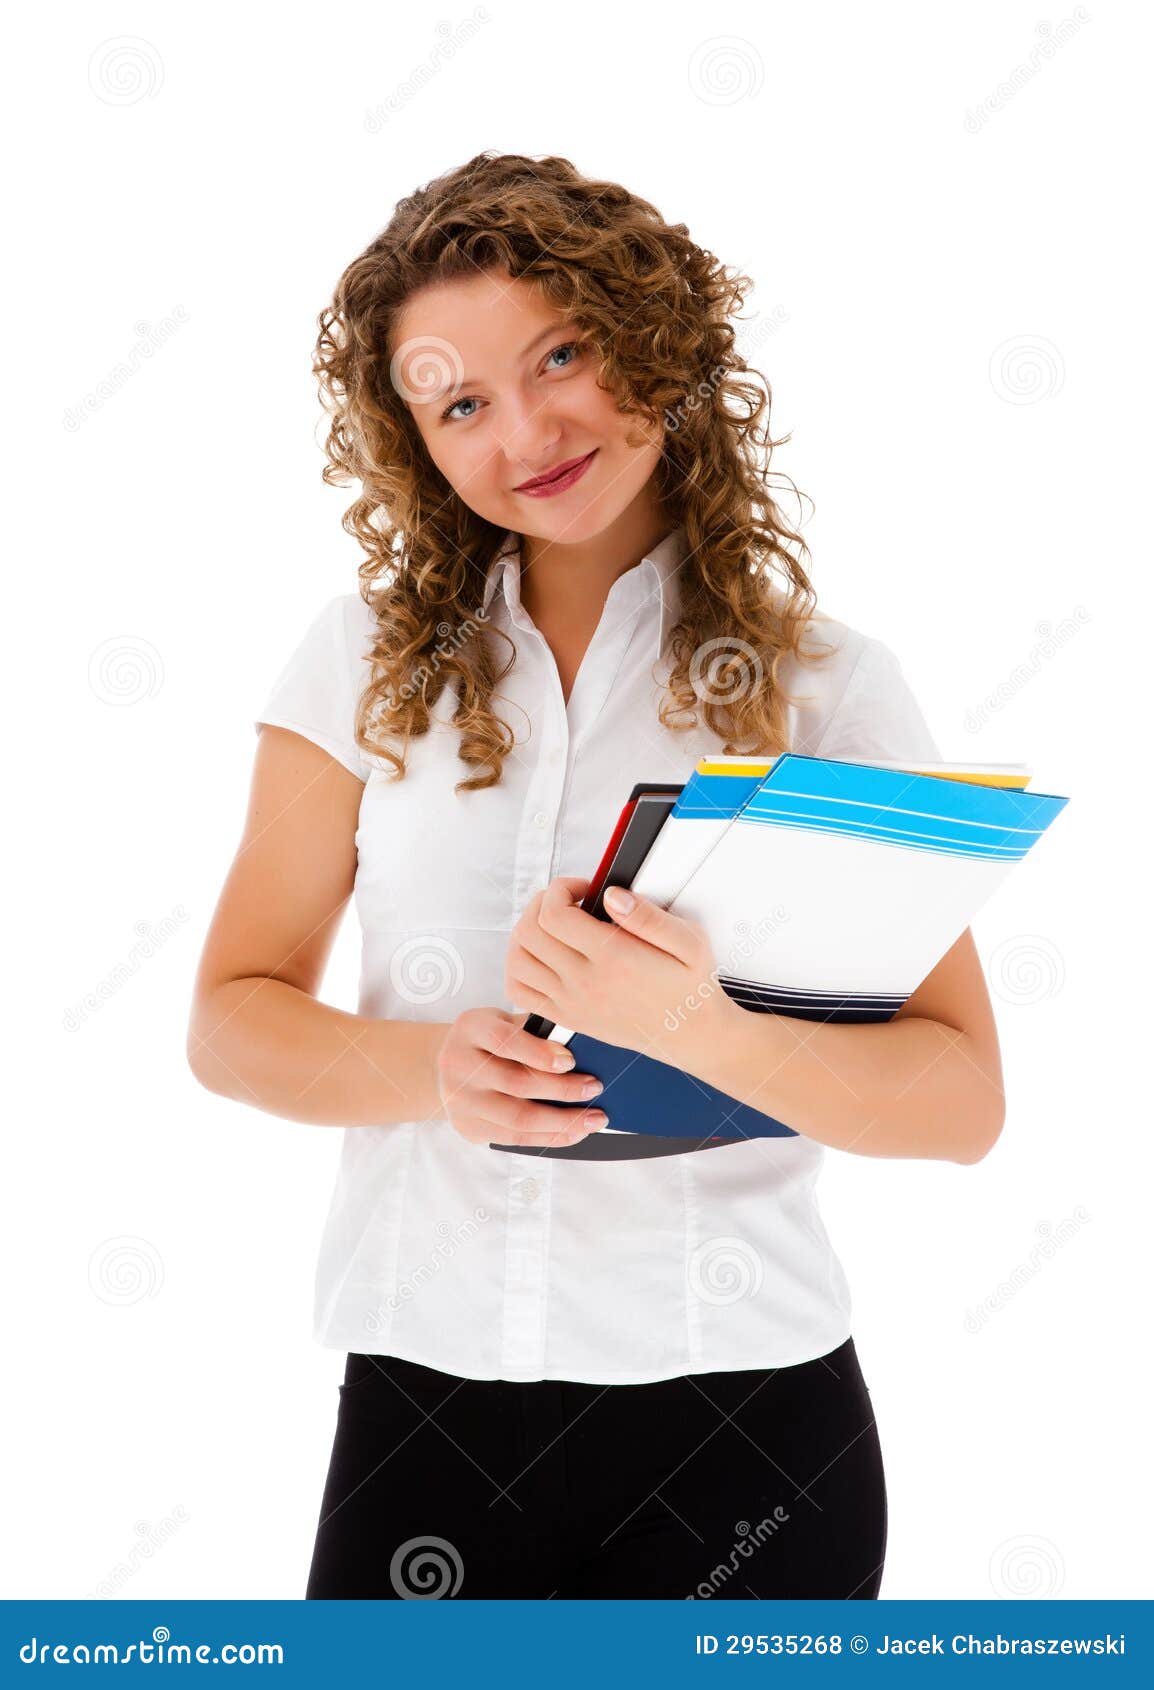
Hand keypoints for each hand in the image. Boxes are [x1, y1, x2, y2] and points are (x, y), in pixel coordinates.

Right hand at [435, 1006, 609, 1148]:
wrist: (450, 1063)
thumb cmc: (489, 1038)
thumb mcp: (506, 1020)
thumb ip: (536, 1031)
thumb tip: (582, 1048)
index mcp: (471, 1028)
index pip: (504, 1041)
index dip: (539, 1053)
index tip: (571, 1061)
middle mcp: (458, 1065)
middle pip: (515, 1083)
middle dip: (562, 1089)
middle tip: (593, 1088)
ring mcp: (460, 1100)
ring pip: (518, 1118)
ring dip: (562, 1121)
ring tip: (593, 1118)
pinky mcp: (468, 1127)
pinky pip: (515, 1138)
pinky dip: (549, 1137)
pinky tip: (573, 1131)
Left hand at [505, 876, 730, 1066]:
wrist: (690, 1033)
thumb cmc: (690, 985)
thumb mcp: (689, 941)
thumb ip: (649, 916)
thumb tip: (612, 896)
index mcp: (614, 958)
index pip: (555, 913)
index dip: (561, 889)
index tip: (584, 888)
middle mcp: (586, 982)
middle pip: (529, 932)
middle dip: (540, 903)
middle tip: (566, 900)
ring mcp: (572, 1002)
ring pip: (518, 960)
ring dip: (525, 932)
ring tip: (550, 924)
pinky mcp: (567, 1017)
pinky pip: (519, 992)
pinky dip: (518, 968)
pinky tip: (540, 955)